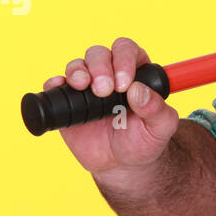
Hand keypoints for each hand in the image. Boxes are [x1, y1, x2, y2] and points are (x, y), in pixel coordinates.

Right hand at [44, 37, 180, 180]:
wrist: (121, 164)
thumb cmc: (144, 141)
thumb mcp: (161, 128)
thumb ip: (157, 110)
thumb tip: (137, 91)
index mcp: (135, 73)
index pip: (127, 51)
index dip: (124, 60)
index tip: (124, 85)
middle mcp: (110, 74)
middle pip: (99, 54)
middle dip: (100, 67)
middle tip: (103, 91)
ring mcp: (86, 86)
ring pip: (77, 65)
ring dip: (78, 71)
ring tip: (83, 86)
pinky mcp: (67, 101)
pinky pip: (55, 85)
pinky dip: (54, 83)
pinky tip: (58, 86)